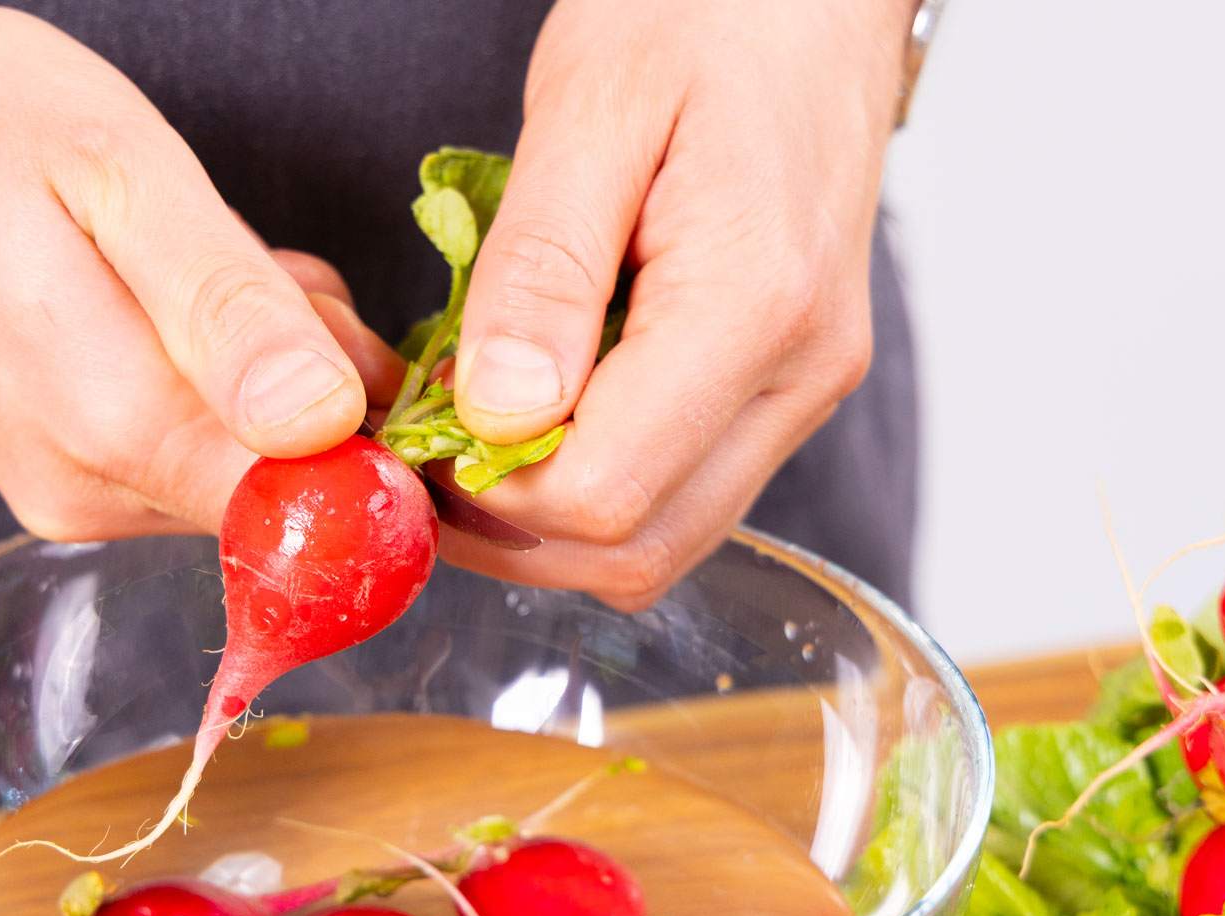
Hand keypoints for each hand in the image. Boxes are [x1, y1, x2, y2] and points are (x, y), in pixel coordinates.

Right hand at [0, 0, 402, 536]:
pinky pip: (191, 446)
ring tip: (190, 263)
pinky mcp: (60, 470)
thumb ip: (224, 308)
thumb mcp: (115, 175)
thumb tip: (325, 423)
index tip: (350, 333)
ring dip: (263, 370)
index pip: (322, 506)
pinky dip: (215, 378)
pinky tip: (164, 296)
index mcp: (120, 429)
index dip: (376, 427)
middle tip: (252, 264)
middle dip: (320, 381)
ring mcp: (72, 490)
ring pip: (246, 462)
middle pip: (294, 484)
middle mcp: (96, 493)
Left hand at [446, 0, 909, 608]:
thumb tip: (496, 413)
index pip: (606, 495)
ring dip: (550, 519)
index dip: (489, 491)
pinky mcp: (785, 387)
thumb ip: (541, 271)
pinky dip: (598, 480)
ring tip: (476, 427)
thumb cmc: (708, 13)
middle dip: (510, 530)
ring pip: (664, 542)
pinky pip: (683, 490)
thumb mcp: (592, 108)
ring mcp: (801, 390)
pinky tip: (544, 407)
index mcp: (755, 305)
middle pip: (639, 553)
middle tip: (427, 450)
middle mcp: (799, 374)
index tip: (422, 427)